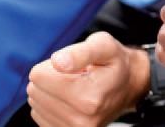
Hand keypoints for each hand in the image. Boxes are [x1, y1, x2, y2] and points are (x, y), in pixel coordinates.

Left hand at [24, 31, 150, 126]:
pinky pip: (38, 115)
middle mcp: (81, 120)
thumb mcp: (104, 46)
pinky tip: (67, 99)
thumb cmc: (115, 64)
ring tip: (73, 87)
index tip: (71, 65)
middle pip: (35, 90)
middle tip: (73, 75)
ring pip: (35, 104)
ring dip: (49, 92)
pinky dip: (48, 104)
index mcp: (89, 97)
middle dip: (50, 78)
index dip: (52, 64)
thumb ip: (80, 52)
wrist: (129, 87)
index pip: (39, 76)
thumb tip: (57, 62)